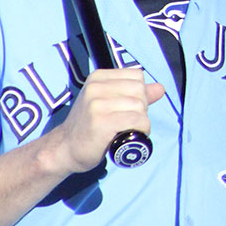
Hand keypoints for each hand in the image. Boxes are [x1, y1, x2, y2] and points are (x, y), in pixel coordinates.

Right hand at [47, 68, 165, 174]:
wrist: (64, 149)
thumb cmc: (90, 127)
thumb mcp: (109, 104)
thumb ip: (135, 95)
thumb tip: (160, 87)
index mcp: (98, 78)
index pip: (137, 76)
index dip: (139, 94)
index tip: (127, 108)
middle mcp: (95, 87)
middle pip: (139, 91)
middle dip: (141, 108)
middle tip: (127, 122)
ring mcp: (96, 104)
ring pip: (140, 106)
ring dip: (141, 122)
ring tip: (127, 130)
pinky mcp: (101, 122)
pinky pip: (137, 120)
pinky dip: (141, 130)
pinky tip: (130, 136)